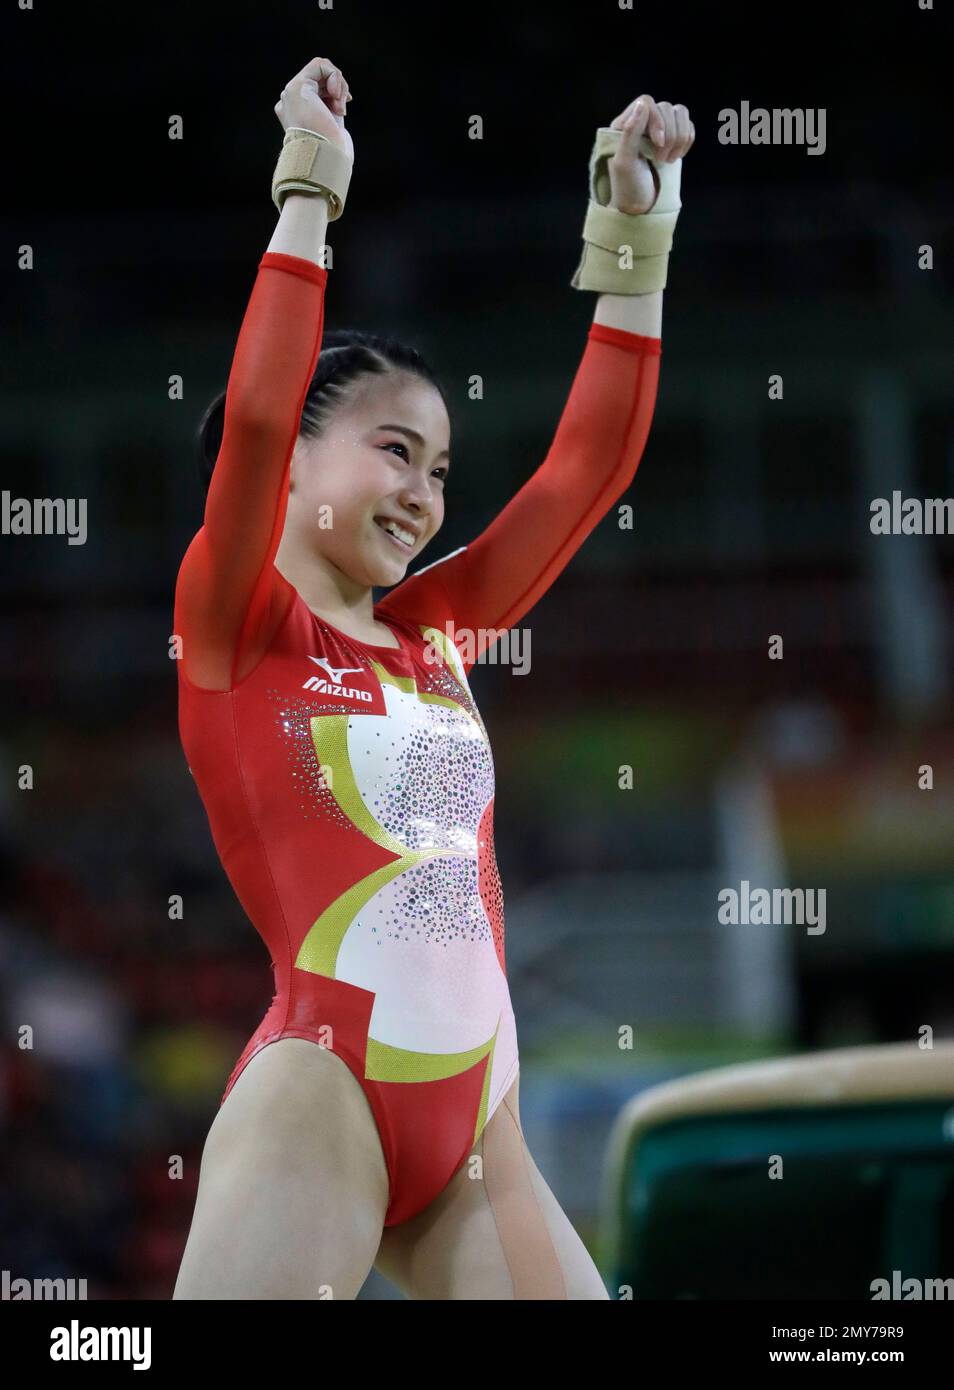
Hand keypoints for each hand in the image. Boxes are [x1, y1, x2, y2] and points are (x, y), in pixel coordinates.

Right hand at [274, 56, 353, 162]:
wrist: (325, 157)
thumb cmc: (331, 149)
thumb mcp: (331, 123)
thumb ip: (328, 105)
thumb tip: (341, 93)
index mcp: (295, 112)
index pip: (315, 89)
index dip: (334, 92)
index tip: (343, 109)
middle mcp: (289, 102)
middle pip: (319, 77)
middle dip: (338, 88)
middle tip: (341, 108)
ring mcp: (291, 93)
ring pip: (321, 69)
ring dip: (338, 84)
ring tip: (339, 106)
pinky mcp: (298, 86)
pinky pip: (321, 65)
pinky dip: (335, 77)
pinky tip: (337, 96)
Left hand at [606, 96, 693, 214]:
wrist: (639, 206)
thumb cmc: (627, 186)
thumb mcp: (624, 162)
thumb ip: (630, 132)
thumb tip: (643, 104)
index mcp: (624, 124)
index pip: (647, 102)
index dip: (657, 120)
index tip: (657, 145)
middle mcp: (642, 122)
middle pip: (666, 107)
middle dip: (669, 136)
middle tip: (660, 160)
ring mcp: (659, 129)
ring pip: (680, 113)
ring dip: (679, 138)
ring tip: (668, 160)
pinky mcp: (673, 138)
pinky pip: (688, 126)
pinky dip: (687, 140)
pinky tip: (677, 156)